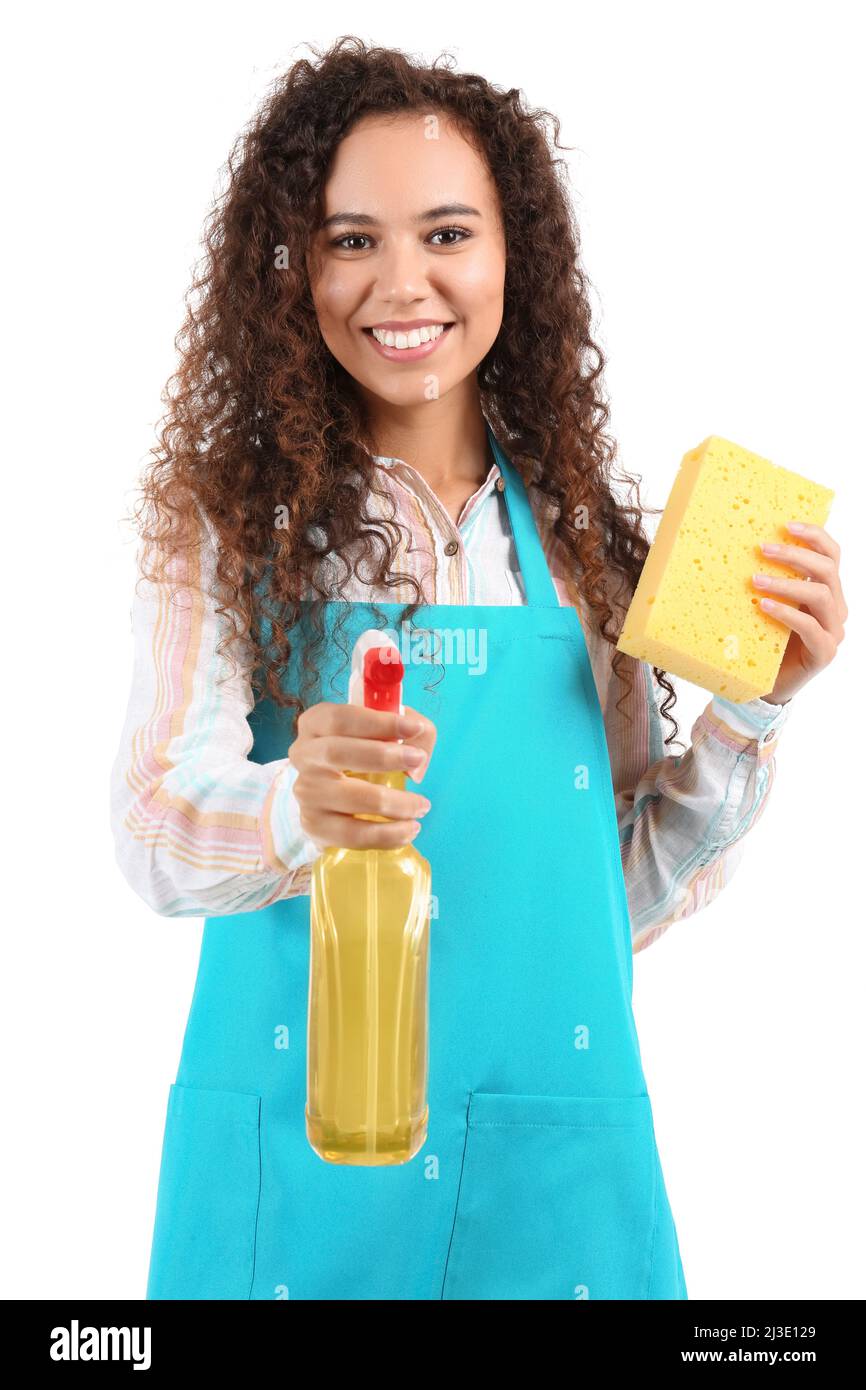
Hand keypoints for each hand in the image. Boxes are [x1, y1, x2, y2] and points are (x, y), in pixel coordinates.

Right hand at [287, 702, 436, 850]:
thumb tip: (418, 762)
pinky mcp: (313, 824)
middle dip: (383, 756)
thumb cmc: (366, 752)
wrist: (335, 795)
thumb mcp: (388, 729)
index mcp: (316, 723)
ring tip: (421, 806)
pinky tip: (408, 830)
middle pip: (337, 752)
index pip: (341, 718)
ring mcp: (306, 792)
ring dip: (393, 803)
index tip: (413, 728)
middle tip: (417, 760)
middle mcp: (304, 755)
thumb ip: (412, 730)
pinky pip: (351, 834)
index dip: (378, 721)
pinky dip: (385, 835)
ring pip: (349, 798)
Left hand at [751, 521, 846, 703]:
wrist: (766, 685)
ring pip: (822, 595)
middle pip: (828, 569)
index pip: (831, 554)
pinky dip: (787, 613)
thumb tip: (740, 548)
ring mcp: (833, 631)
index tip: (786, 524)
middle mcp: (835, 608)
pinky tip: (764, 606)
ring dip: (787, 583)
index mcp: (826, 591)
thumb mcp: (769, 603)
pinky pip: (811, 627)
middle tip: (764, 549)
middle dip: (796, 554)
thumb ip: (768, 580)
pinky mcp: (824, 652)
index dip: (814, 535)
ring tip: (756, 581)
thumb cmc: (765, 639)